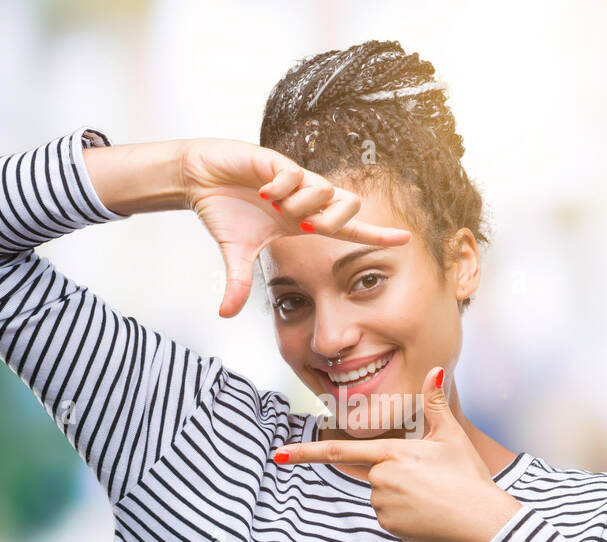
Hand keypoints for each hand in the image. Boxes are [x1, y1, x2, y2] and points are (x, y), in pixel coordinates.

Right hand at [178, 139, 412, 317]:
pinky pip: (295, 175)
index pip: (349, 230)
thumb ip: (238, 283)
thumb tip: (225, 314)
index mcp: (302, 221)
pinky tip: (262, 189)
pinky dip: (281, 187)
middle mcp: (305, 200)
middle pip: (348, 208)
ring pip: (325, 190)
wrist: (200, 177)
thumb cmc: (224, 210)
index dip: (377, 235)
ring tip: (272, 204)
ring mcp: (295, 179)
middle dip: (333, 220)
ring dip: (301, 204)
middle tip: (300, 224)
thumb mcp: (235, 252)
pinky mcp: (278, 161)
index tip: (406, 240)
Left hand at [274, 368, 523, 541]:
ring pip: (381, 493)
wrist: (480, 520)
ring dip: (401, 493)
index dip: (306, 453)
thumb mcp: (451, 436)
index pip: (339, 451)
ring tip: (432, 496)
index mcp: (392, 453)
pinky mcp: (389, 525)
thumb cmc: (467, 477)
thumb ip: (435, 404)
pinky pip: (388, 514)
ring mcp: (382, 504)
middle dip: (398, 474)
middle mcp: (381, 479)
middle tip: (431, 481)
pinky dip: (404, 513)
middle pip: (374, 471)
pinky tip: (427, 513)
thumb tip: (434, 371)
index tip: (279, 455)